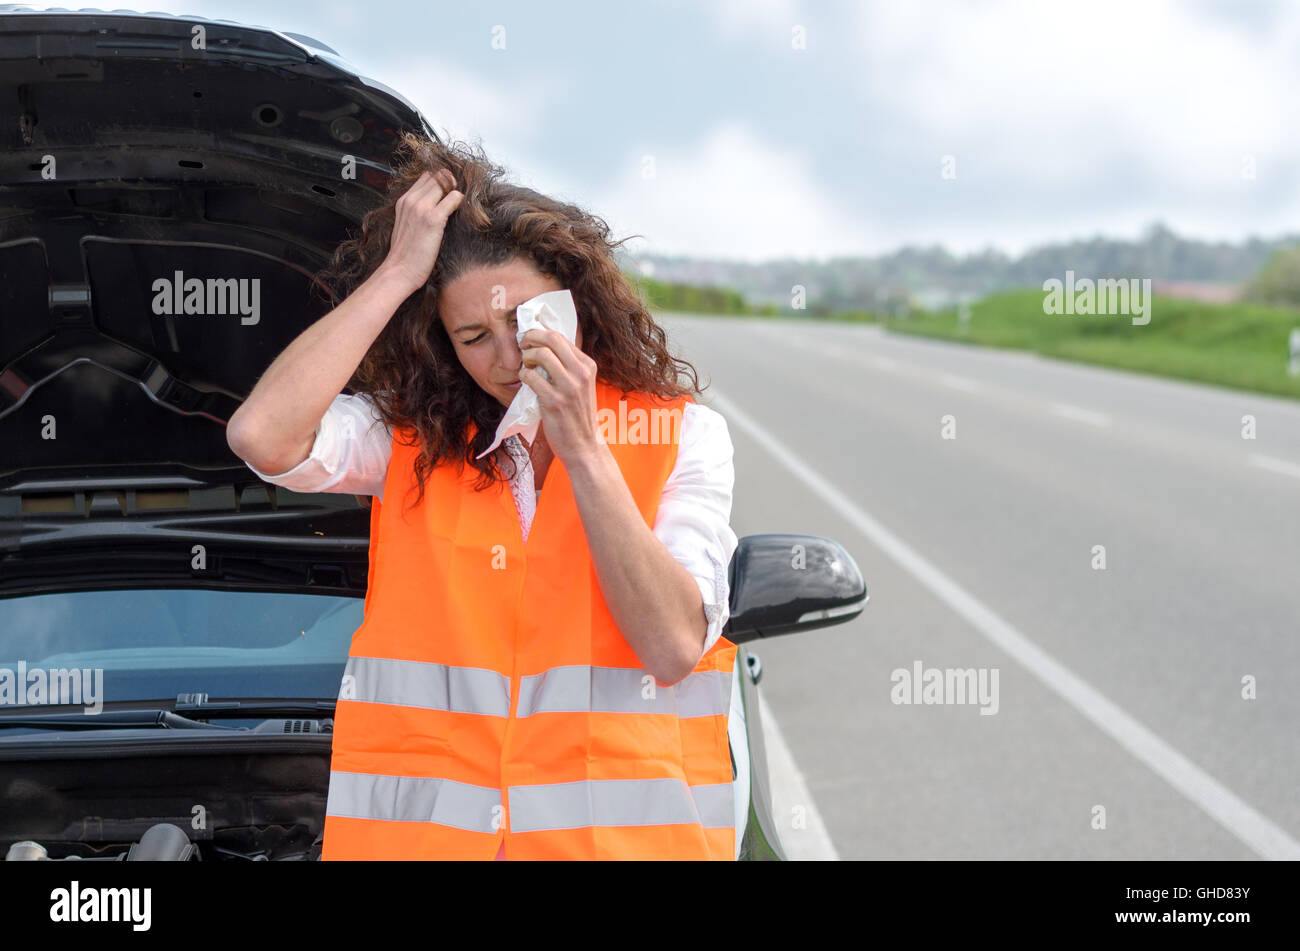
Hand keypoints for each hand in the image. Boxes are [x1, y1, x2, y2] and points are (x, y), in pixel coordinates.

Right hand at [378, 169, 462, 293]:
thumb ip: (417, 212)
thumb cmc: (405, 254)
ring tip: (461, 205)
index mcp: (404, 201)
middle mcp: (411, 200)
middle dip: (452, 182)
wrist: (399, 271)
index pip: (427, 176)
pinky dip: (461, 201)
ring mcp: (421, 208)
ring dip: (457, 190)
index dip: (442, 180)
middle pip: (437, 176)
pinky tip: (461, 212)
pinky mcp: (433, 219)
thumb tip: (436, 207)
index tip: (451, 190)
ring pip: (446, 182)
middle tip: (461, 196)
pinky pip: (454, 198)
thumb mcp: (406, 226)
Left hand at [518, 329, 602, 464]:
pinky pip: (531, 377)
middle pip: (552, 339)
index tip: (530, 340)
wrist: (583, 446)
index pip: (561, 337)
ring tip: (526, 366)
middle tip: (522, 344)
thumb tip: (544, 346)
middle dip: (531, 336)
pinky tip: (525, 380)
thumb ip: (568, 366)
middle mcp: (581, 373)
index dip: (540, 334)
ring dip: (527, 356)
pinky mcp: (554, 401)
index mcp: (588, 366)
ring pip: (541, 354)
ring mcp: (568, 387)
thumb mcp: (582, 385)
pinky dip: (523, 375)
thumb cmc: (578, 416)